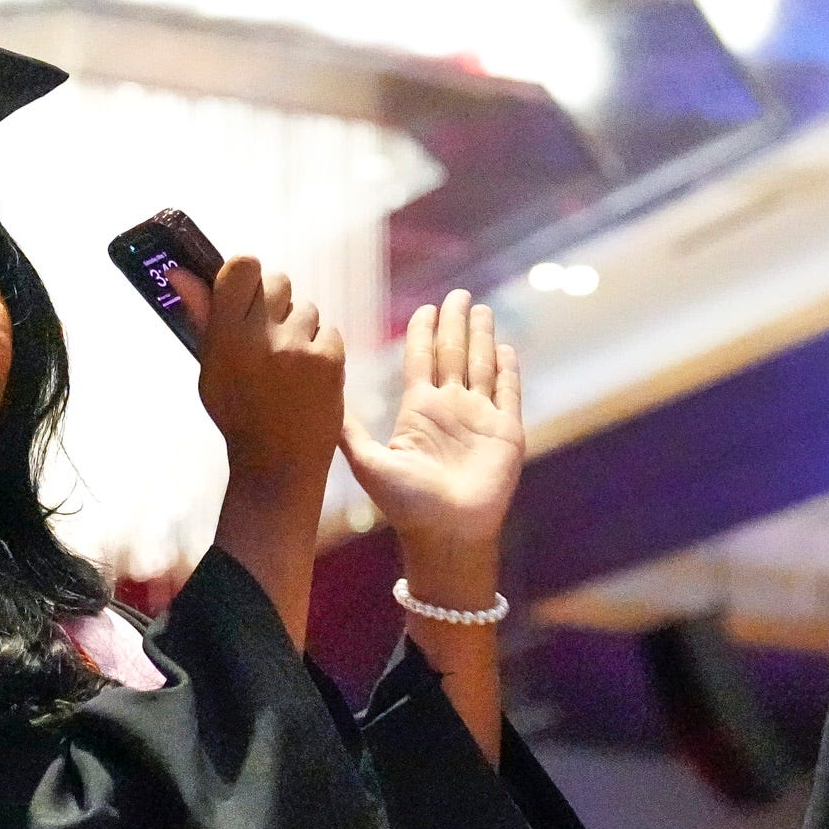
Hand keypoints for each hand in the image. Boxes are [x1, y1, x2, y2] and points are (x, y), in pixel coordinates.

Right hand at [175, 257, 345, 492]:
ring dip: (301, 328)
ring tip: (289, 363)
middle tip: (270, 332)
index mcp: (225, 335)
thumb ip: (202, 317)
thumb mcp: (211, 368)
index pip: (242, 266)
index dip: (249, 273)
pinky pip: (329, 331)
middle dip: (277, 301)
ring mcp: (298, 348)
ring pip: (307, 308)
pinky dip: (322, 349)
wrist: (277, 463)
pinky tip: (309, 376)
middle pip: (278, 281)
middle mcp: (260, 336)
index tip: (248, 291)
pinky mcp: (329, 360)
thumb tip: (178, 272)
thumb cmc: (238, 413)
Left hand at [342, 291, 523, 596]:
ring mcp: (480, 418)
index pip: (421, 359)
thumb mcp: (368, 463)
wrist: (446, 535)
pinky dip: (508, 369)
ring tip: (481, 308)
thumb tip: (319, 401)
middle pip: (453, 353)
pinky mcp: (506, 432)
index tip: (425, 307)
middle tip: (458, 293)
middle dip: (455, 323)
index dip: (423, 333)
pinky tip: (506, 349)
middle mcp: (450, 409)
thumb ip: (348, 431)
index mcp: (419, 411)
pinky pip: (509, 392)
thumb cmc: (406, 506)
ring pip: (482, 365)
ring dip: (482, 337)